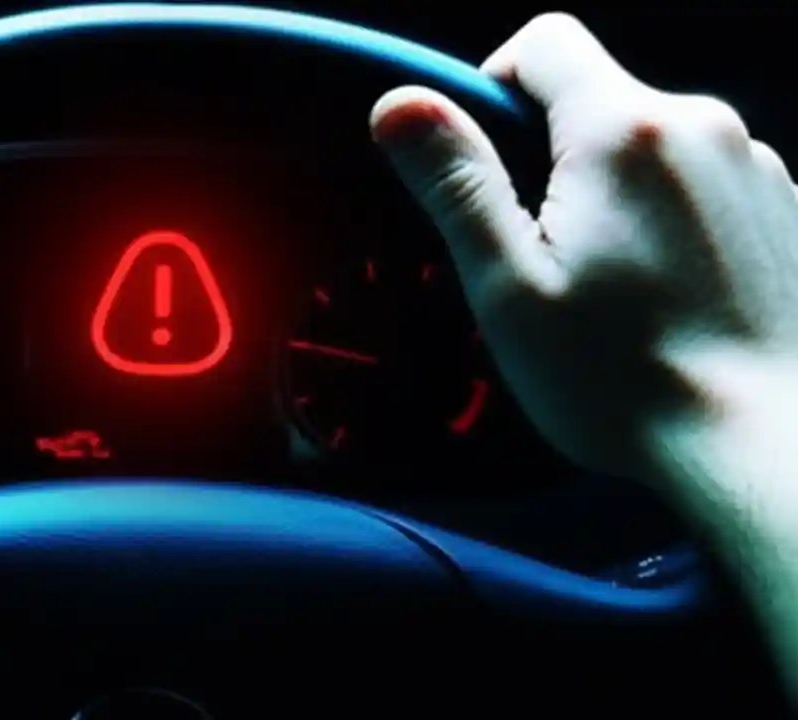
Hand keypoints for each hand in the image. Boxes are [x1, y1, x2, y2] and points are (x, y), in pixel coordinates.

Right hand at [370, 13, 797, 484]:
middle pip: (598, 99)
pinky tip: (667, 299)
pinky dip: (669, 222)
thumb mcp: (509, 286)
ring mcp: (756, 168)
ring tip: (612, 291)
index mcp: (624, 132)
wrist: (764, 453)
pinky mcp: (787, 211)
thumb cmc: (623, 381)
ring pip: (650, 147)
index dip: (496, 85)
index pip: (545, 41)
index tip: (487, 166)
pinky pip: (701, 186)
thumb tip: (399, 104)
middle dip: (554, 159)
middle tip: (541, 257)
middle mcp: (703, 128)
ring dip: (615, 194)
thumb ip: (456, 183)